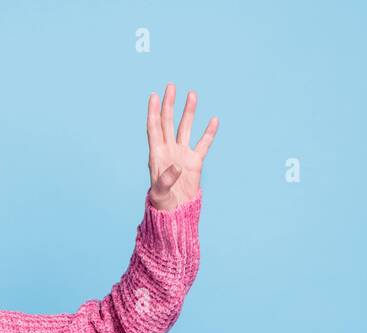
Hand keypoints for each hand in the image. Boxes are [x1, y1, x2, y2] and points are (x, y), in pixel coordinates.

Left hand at [146, 83, 218, 211]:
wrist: (175, 212)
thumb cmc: (163, 204)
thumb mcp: (160, 194)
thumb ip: (165, 181)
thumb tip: (176, 168)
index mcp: (156, 155)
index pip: (154, 128)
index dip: (153, 112)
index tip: (154, 96)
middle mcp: (168, 150)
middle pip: (168, 122)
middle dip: (169, 104)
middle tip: (171, 86)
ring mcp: (182, 154)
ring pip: (185, 128)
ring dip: (188, 112)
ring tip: (192, 94)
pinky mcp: (195, 162)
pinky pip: (203, 144)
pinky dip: (209, 133)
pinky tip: (214, 120)